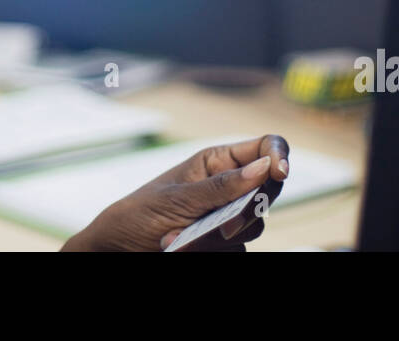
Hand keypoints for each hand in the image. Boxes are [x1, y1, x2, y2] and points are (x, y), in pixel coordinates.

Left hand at [60, 135, 290, 251]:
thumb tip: (266, 167)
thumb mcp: (179, 198)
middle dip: (246, 211)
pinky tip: (180, 250)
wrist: (120, 249)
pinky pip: (239, 249)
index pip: (265, 147)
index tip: (279, 173)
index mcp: (219, 161)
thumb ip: (223, 186)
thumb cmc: (141, 213)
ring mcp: (230, 216)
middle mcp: (230, 186)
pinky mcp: (226, 245)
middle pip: (267, 190)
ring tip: (177, 242)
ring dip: (218, 237)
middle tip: (222, 228)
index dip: (279, 155)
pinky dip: (211, 250)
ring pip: (254, 225)